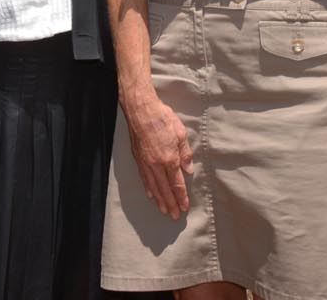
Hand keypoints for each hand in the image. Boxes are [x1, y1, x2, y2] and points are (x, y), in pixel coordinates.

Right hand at [122, 93, 193, 218]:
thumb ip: (185, 153)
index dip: (181, 197)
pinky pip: (144, 179)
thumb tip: (189, 170)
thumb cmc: (162, 118)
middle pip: (164, 189)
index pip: (177, 184)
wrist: (140, 110)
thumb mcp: (180, 133)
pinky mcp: (138, 159)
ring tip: (164, 211)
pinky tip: (151, 195)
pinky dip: (148, 189)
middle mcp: (156, 165)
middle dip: (171, 204)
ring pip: (153, 187)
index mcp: (170, 159)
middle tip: (175, 216)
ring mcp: (145, 163)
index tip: (185, 207)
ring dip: (159, 200)